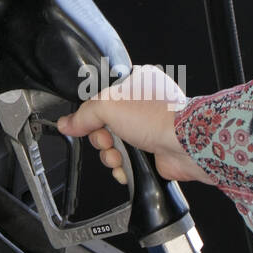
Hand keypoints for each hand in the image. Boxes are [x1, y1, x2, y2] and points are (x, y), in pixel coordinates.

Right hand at [56, 65, 208, 186]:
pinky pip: (128, 162)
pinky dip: (123, 168)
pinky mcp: (153, 152)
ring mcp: (148, 130)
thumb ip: (83, 115)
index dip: (92, 114)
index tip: (88, 123)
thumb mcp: (108, 105)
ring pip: (115, 146)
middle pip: (105, 125)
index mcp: (135, 83)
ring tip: (119, 155)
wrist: (185, 145)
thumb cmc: (158, 117)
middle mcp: (143, 106)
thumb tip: (67, 123)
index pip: (101, 99)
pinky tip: (126, 166)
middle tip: (108, 139)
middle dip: (102, 139)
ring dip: (111, 155)